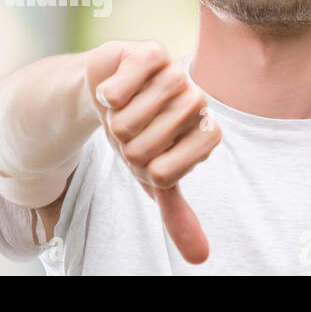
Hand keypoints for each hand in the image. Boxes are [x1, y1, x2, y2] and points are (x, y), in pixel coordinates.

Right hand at [84, 41, 221, 263]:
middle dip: (127, 144)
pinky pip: (126, 83)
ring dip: (115, 120)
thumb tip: (200, 258)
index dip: (151, 166)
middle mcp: (194, 100)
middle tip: (128, 131)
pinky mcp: (148, 53)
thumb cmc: (137, 134)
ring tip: (120, 110)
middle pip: (150, 142)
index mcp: (203, 131)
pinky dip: (110, 94)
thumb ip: (177, 211)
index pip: (175, 168)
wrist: (107, 91)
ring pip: (133, 115)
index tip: (146, 156)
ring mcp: (173, 73)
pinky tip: (111, 92)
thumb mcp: (153, 175)